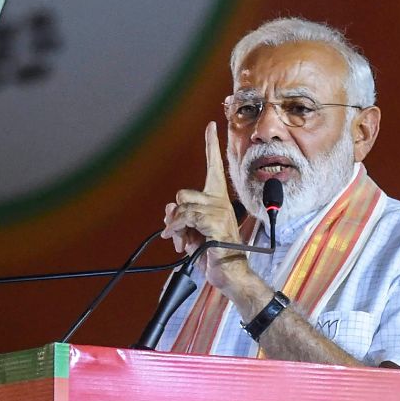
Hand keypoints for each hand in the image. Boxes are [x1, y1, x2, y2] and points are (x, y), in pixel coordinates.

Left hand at [161, 122, 250, 290]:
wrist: (230, 275)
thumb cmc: (213, 254)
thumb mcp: (193, 233)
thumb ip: (182, 217)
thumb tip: (169, 210)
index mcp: (218, 200)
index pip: (214, 166)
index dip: (211, 145)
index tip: (210, 125)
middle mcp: (221, 202)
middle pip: (183, 194)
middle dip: (176, 215)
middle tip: (178, 233)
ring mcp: (220, 212)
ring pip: (183, 208)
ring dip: (176, 228)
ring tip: (182, 242)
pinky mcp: (216, 223)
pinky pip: (187, 219)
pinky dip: (178, 231)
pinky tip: (181, 244)